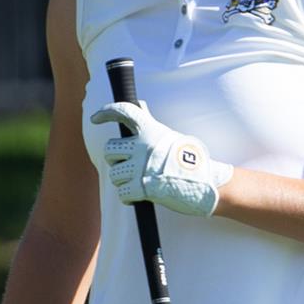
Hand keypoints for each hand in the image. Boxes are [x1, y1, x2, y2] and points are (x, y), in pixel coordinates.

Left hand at [87, 100, 234, 216]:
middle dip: (115, 160)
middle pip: (109, 149)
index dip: (106, 112)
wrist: (208, 184)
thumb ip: (151, 124)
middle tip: (128, 166)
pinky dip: (128, 198)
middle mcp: (143, 146)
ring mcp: (142, 167)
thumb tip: (140, 106)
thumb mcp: (171, 136)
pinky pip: (122, 193)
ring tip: (138, 183)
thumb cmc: (191, 162)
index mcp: (151, 130)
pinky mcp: (143, 188)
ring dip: (122, 181)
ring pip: (114, 174)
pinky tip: (138, 197)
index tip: (95, 118)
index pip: (124, 112)